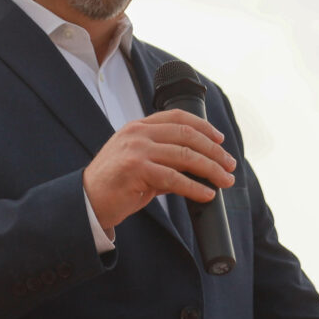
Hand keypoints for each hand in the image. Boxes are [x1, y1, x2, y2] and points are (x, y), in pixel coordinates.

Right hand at [83, 109, 236, 233]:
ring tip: (225, 180)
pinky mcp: (136, 169)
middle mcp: (137, 133)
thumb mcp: (141, 166)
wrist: (88, 202)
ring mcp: (136, 150)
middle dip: (214, 151)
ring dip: (211, 169)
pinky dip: (195, 187)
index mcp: (138, 127)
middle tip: (230, 165)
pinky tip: (207, 194)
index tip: (220, 139)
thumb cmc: (115, 185)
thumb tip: (198, 168)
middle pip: (187, 135)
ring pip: (185, 155)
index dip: (203, 126)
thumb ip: (165, 162)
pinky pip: (174, 178)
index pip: (177, 117)